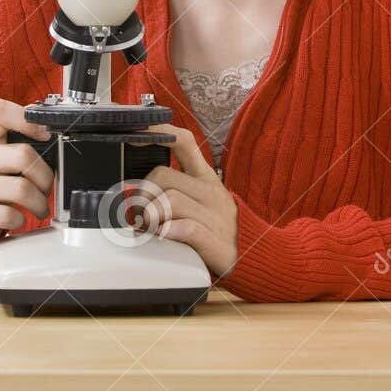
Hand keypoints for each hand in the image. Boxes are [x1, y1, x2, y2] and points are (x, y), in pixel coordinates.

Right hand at [0, 98, 53, 264]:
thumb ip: (16, 147)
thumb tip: (47, 130)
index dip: (27, 119)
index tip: (45, 136)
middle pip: (23, 155)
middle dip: (45, 177)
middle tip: (46, 189)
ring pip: (21, 189)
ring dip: (39, 203)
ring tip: (38, 208)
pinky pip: (8, 215)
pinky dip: (21, 221)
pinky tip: (17, 220)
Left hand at [137, 126, 238, 277]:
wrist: (257, 259)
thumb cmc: (218, 231)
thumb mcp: (200, 203)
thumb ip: (172, 191)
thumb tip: (133, 190)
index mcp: (205, 177)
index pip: (183, 142)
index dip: (158, 132)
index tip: (135, 134)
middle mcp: (211, 191)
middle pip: (162, 175)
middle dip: (142, 193)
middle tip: (138, 212)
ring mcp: (215, 216)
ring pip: (170, 199)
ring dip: (151, 215)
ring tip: (149, 228)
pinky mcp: (218, 242)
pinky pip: (187, 228)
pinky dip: (169, 231)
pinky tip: (165, 235)